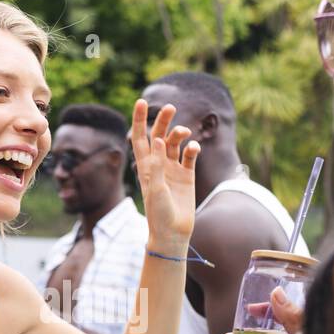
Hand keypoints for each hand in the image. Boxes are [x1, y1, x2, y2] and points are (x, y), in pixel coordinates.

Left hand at [130, 98, 198, 248]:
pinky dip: (192, 148)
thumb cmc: (159, 214)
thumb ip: (156, 164)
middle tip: (170, 107)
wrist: (173, 232)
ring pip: (175, 143)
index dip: (139, 119)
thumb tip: (158, 139)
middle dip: (163, 120)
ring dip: (179, 134)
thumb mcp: (155, 189)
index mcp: (145, 166)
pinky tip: (194, 148)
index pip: (139, 138)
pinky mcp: (187, 175)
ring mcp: (173, 169)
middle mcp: (158, 165)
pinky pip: (190, 155)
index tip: (141, 101)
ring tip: (184, 133)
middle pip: (159, 135)